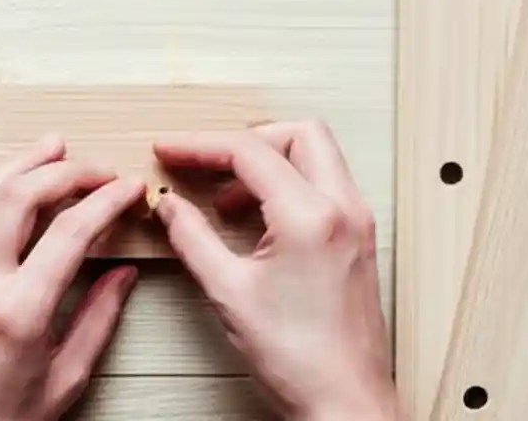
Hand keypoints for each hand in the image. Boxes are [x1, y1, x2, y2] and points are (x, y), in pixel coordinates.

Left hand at [0, 134, 145, 420]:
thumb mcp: (62, 382)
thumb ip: (97, 321)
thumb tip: (122, 276)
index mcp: (18, 314)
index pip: (70, 231)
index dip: (105, 199)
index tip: (126, 189)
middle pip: (20, 197)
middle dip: (65, 169)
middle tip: (95, 166)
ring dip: (15, 163)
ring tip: (47, 149)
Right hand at [153, 121, 397, 420]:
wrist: (344, 402)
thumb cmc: (300, 361)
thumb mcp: (228, 293)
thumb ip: (192, 238)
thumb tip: (170, 206)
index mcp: (311, 217)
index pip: (249, 151)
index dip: (199, 145)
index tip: (169, 151)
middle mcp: (343, 209)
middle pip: (294, 134)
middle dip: (242, 141)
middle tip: (202, 162)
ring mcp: (357, 222)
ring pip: (314, 155)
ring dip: (266, 162)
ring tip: (222, 198)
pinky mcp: (358, 238)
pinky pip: (323, 186)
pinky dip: (286, 186)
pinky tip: (253, 217)